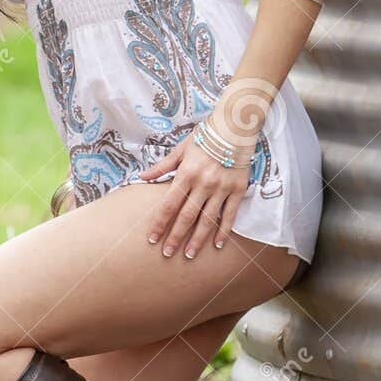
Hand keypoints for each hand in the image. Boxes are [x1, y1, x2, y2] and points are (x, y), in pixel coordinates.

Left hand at [139, 133, 251, 257]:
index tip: (152, 239)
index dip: (160, 223)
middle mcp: (203, 183)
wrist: (235, 125)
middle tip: (167, 254)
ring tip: (190, 255)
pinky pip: (229, 214)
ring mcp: (222, 188)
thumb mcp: (181, 148)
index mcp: (186, 173)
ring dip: (197, 239)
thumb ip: (163, 166)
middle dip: (176, 237)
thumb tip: (142, 177)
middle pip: (186, 216)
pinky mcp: (237, 189)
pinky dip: (224, 231)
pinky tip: (217, 245)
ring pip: (207, 219)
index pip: (169, 204)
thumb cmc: (205, 135)